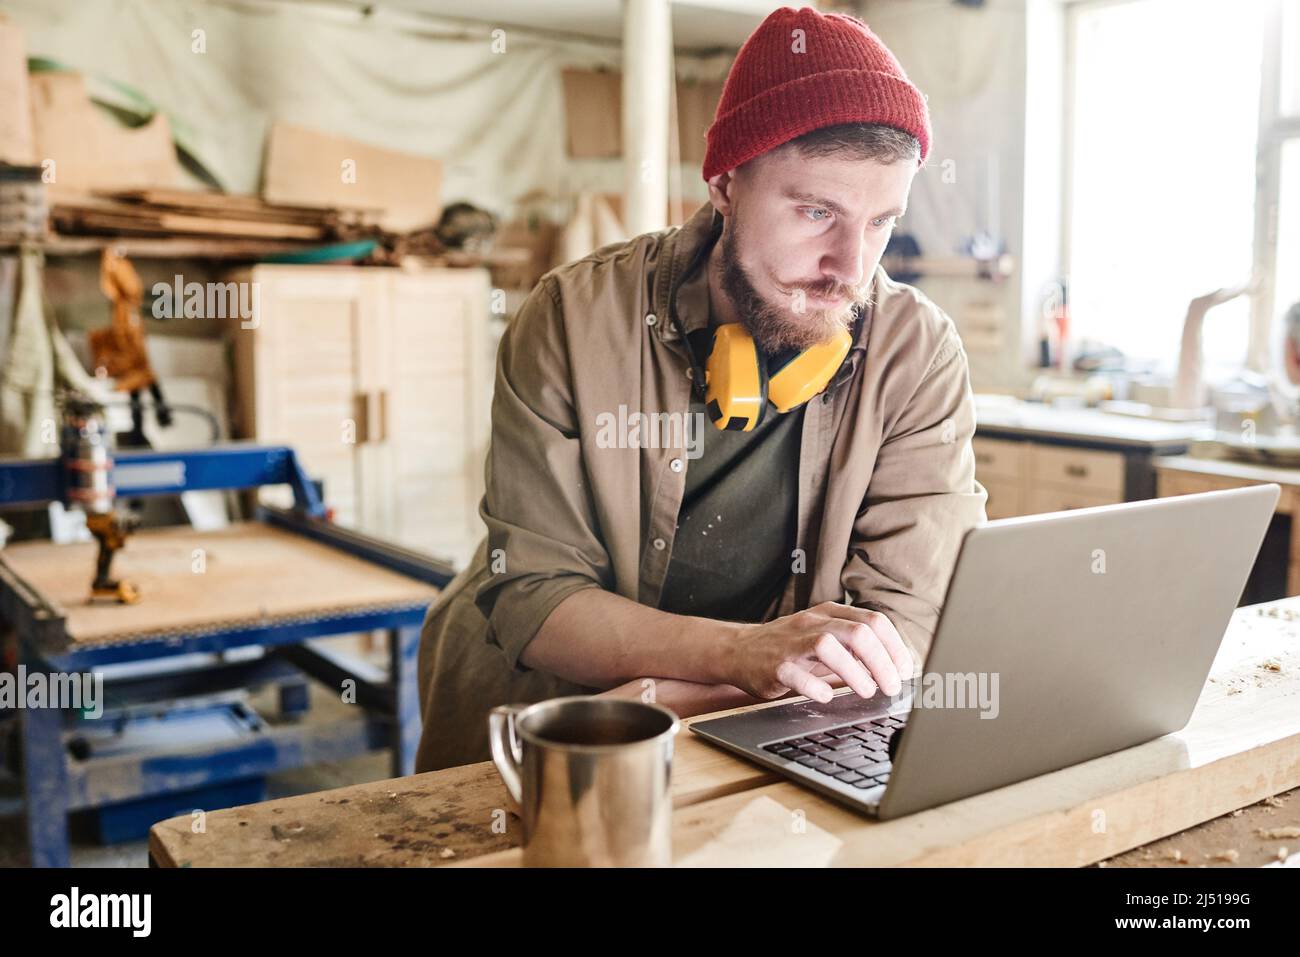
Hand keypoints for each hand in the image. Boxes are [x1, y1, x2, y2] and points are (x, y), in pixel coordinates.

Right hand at [722, 602, 914, 703]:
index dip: (895, 647)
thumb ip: (854, 648)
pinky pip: (797, 675)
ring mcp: (792, 643)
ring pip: (829, 646)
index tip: (905, 670)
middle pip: (858, 632)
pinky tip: (827, 697)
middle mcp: (813, 623)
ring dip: (855, 673)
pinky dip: (816, 688)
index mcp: (830, 614)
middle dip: (882, 662)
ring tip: (867, 692)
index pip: (873, 621)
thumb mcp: (824, 638)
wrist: (738, 650)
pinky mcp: (775, 665)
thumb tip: (894, 667)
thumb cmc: (789, 648)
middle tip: (891, 686)